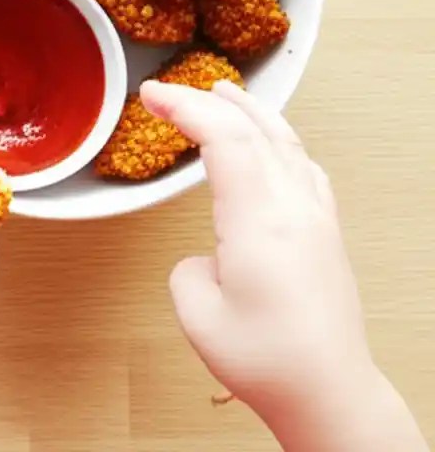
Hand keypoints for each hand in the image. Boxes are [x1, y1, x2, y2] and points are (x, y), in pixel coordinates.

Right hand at [144, 80, 425, 450]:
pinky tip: (274, 145)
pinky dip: (281, 140)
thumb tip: (202, 257)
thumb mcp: (196, 313)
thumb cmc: (269, 360)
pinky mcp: (326, 235)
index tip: (153, 94)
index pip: (224, 139)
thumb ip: (187, 268)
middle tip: (171, 90)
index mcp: (261, 221)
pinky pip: (305, 167)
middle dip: (208, 102)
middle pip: (256, 130)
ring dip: (252, 112)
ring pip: (288, 142)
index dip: (186, 108)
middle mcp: (296, 210)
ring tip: (226, 95)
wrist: (327, 390)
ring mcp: (317, 219)